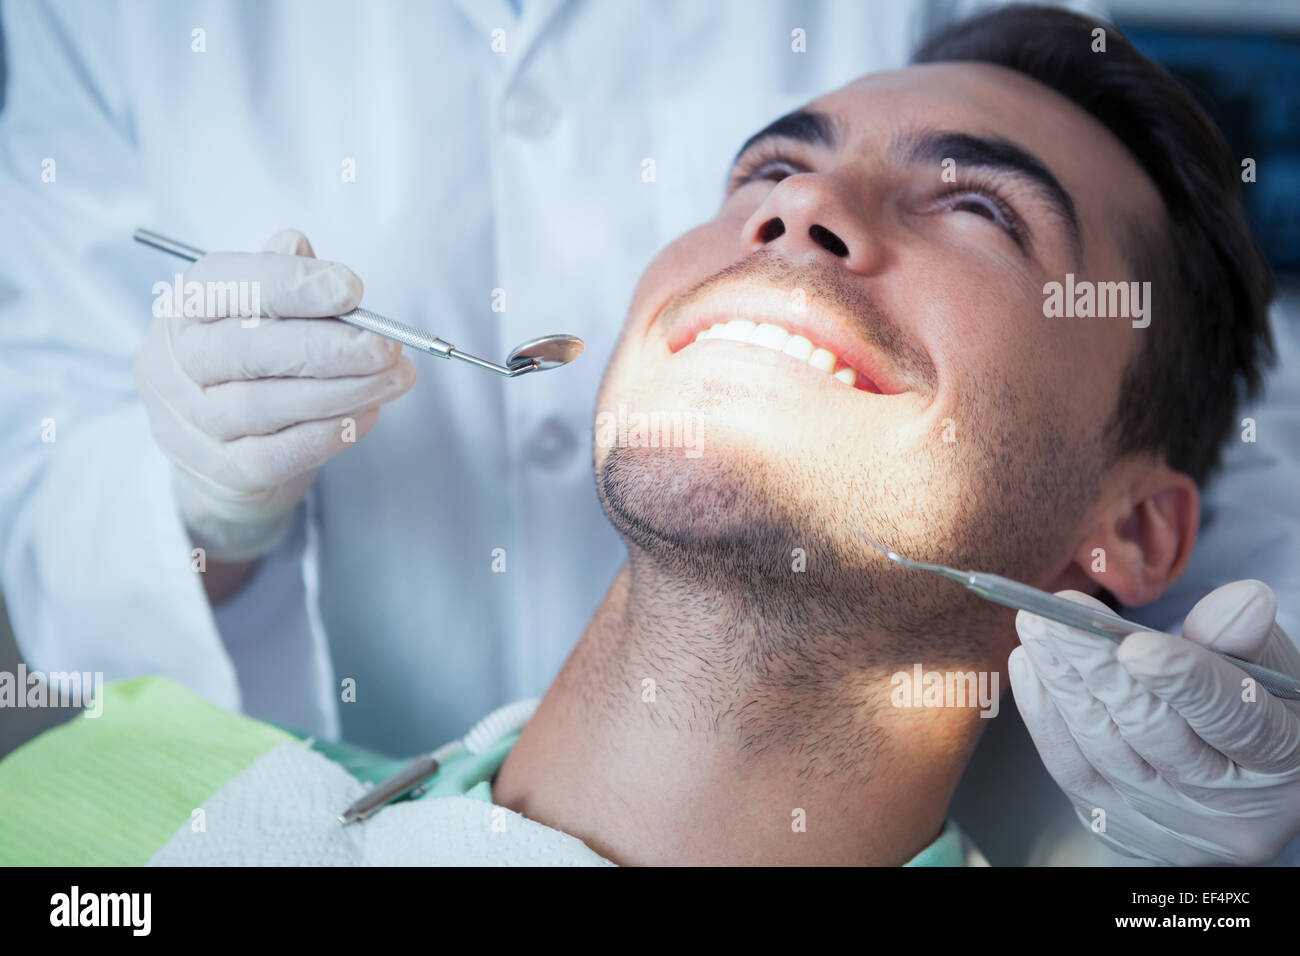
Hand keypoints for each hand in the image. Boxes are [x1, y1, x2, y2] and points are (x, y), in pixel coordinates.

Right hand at [134, 229, 414, 560]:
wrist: (218, 458)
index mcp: (183, 309)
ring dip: (344, 391)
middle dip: (329, 347)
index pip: (227, 285)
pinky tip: (368, 415)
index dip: (292, 284)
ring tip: (395, 378)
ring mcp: (191, 423)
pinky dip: (331, 433)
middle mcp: (174, 364)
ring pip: (269, 405)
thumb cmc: (251, 369)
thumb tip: (298, 243)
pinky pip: (281, 453)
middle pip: (250, 349)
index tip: (353, 289)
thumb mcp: (256, 315)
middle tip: (387, 346)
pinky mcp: (222, 471)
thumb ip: (279, 280)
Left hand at [1009, 579, 1299, 864]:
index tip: (1134, 643)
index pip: (1233, 720)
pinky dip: (1045, 715)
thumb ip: (1247, 641)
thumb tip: (1242, 599)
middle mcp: (1228, 809)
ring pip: (1104, 747)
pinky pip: (1071, 769)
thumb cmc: (1257, 711)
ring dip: (1062, 681)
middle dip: (1098, 666)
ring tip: (1035, 626)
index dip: (1182, 679)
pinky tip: (1029, 666)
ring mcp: (1168, 824)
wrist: (1237, 786)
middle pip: (1154, 730)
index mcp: (1282, 764)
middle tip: (1056, 614)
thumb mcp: (1271, 676)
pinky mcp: (1117, 824)